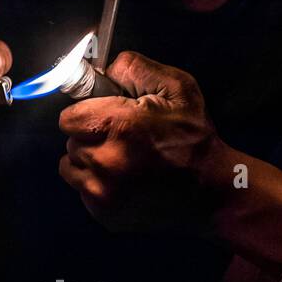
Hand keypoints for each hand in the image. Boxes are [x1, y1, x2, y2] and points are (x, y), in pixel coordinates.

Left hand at [56, 51, 233, 232]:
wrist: (212, 192)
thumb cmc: (194, 138)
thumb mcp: (177, 88)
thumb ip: (134, 68)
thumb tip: (102, 71)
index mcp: (119, 127)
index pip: (68, 118)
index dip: (87, 113)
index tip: (106, 117)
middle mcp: (105, 161)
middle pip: (71, 141)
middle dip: (91, 136)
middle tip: (121, 138)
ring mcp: (102, 192)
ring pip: (72, 166)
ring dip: (90, 160)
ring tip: (122, 159)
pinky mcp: (103, 213)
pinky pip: (82, 190)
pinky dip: (97, 183)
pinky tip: (124, 179)